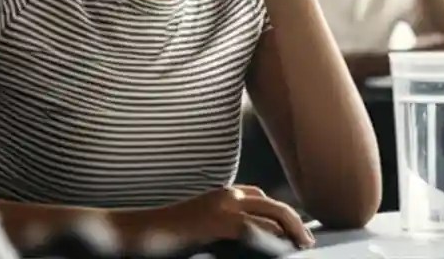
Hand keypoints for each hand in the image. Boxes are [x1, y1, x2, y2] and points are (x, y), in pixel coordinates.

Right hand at [142, 185, 313, 250]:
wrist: (135, 233)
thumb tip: (251, 239)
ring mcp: (224, 206)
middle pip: (273, 205)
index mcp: (222, 194)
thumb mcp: (202, 228)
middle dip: (294, 222)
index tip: (295, 230)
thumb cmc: (164, 237)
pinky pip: (258, 228)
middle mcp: (227, 195)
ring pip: (273, 213)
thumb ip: (224, 228)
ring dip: (292, 230)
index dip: (282, 214)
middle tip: (307, 241)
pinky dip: (274, 238)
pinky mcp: (220, 222)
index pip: (261, 198)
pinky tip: (283, 249)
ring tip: (303, 245)